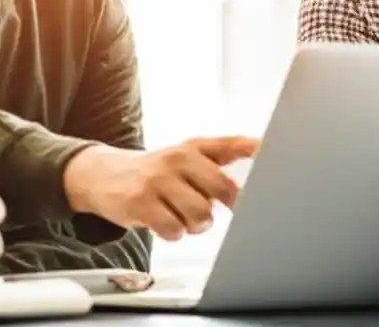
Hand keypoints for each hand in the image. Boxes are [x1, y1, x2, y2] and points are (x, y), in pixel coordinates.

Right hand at [63, 137, 259, 240]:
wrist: (102, 175)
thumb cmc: (156, 173)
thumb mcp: (186, 158)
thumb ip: (220, 164)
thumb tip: (254, 175)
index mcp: (193, 146)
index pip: (231, 145)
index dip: (256, 150)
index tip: (275, 155)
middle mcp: (177, 158)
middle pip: (222, 189)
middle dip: (217, 207)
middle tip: (203, 208)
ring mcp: (158, 179)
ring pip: (200, 215)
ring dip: (194, 224)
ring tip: (179, 215)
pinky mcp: (140, 202)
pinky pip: (174, 229)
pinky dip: (173, 233)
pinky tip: (162, 221)